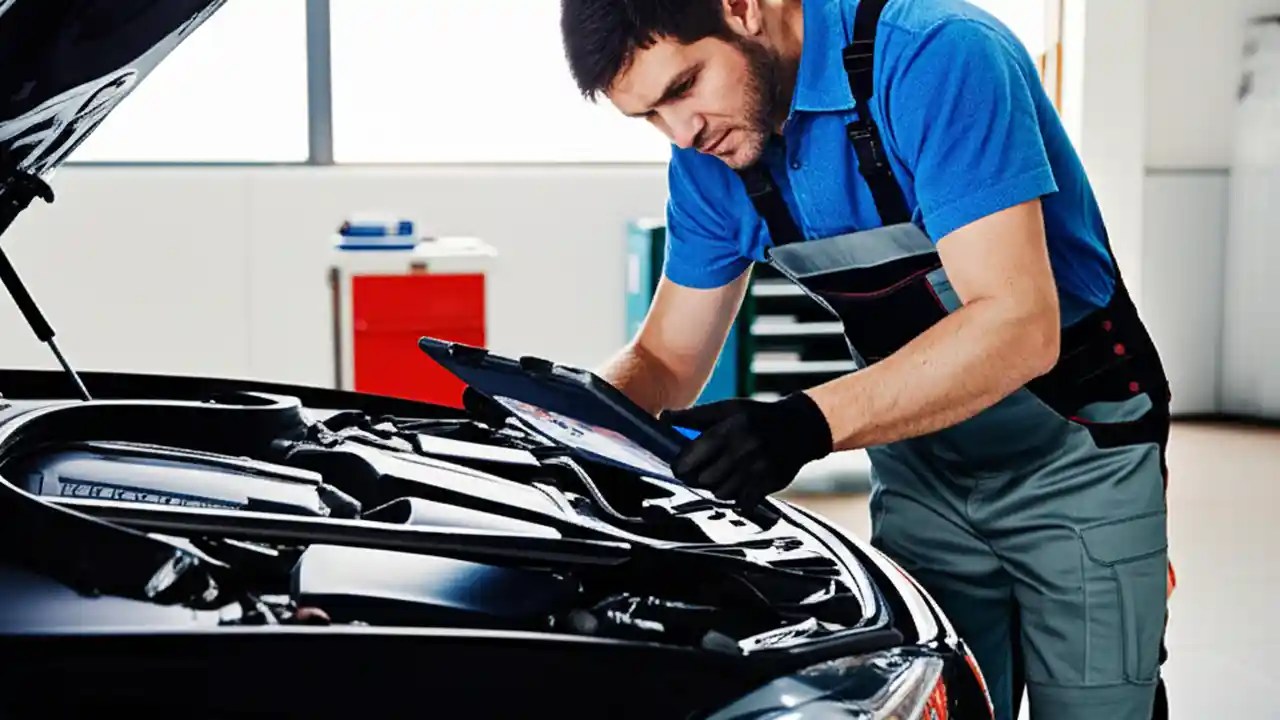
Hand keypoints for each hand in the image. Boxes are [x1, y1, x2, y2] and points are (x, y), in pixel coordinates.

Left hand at [660, 393, 833, 508]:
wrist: (799, 426)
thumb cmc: (756, 416)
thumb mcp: (727, 409)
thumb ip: (694, 417)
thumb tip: (663, 418)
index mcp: (727, 430)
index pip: (691, 457)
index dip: (681, 466)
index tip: (680, 467)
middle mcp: (742, 450)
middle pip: (704, 480)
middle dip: (699, 478)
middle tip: (700, 473)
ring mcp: (757, 469)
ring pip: (721, 494)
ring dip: (717, 489)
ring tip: (721, 478)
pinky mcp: (769, 484)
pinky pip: (742, 503)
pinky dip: (737, 498)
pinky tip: (739, 486)